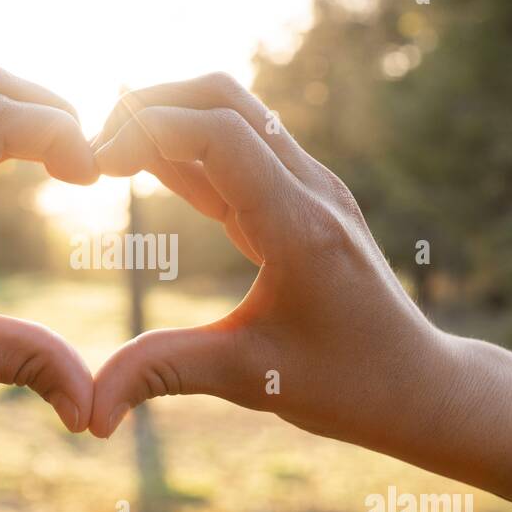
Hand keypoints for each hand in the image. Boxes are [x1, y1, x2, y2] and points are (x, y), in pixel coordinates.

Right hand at [88, 73, 511, 510]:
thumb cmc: (349, 386)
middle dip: (150, 106)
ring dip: (169, 120)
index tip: (93, 165)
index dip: (147, 131)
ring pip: (233, 113)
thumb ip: (164, 373)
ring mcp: (312, 188)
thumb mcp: (251, 379)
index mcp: (299, 226)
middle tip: (93, 150)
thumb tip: (90, 413)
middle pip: (223, 97)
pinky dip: (189, 148)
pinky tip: (146, 172)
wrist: (420, 384)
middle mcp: (311, 190)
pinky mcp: (304, 200)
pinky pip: (241, 150)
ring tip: (108, 158)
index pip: (218, 133)